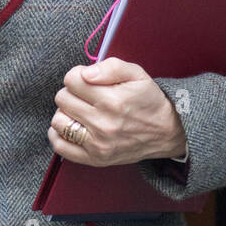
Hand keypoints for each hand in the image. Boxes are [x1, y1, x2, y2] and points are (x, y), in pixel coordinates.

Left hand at [47, 57, 186, 165]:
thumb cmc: (149, 101)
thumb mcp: (137, 74)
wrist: (166, 132)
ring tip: (80, 111)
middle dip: (72, 92)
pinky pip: (61, 146)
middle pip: (63, 99)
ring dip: (66, 113)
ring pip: (58, 121)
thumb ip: (111, 67)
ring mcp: (97, 144)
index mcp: (112, 100)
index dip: (77, 76)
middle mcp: (103, 123)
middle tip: (86, 96)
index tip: (87, 80)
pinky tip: (71, 126)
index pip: (71, 80)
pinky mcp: (95, 158)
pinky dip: (59, 134)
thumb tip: (86, 73)